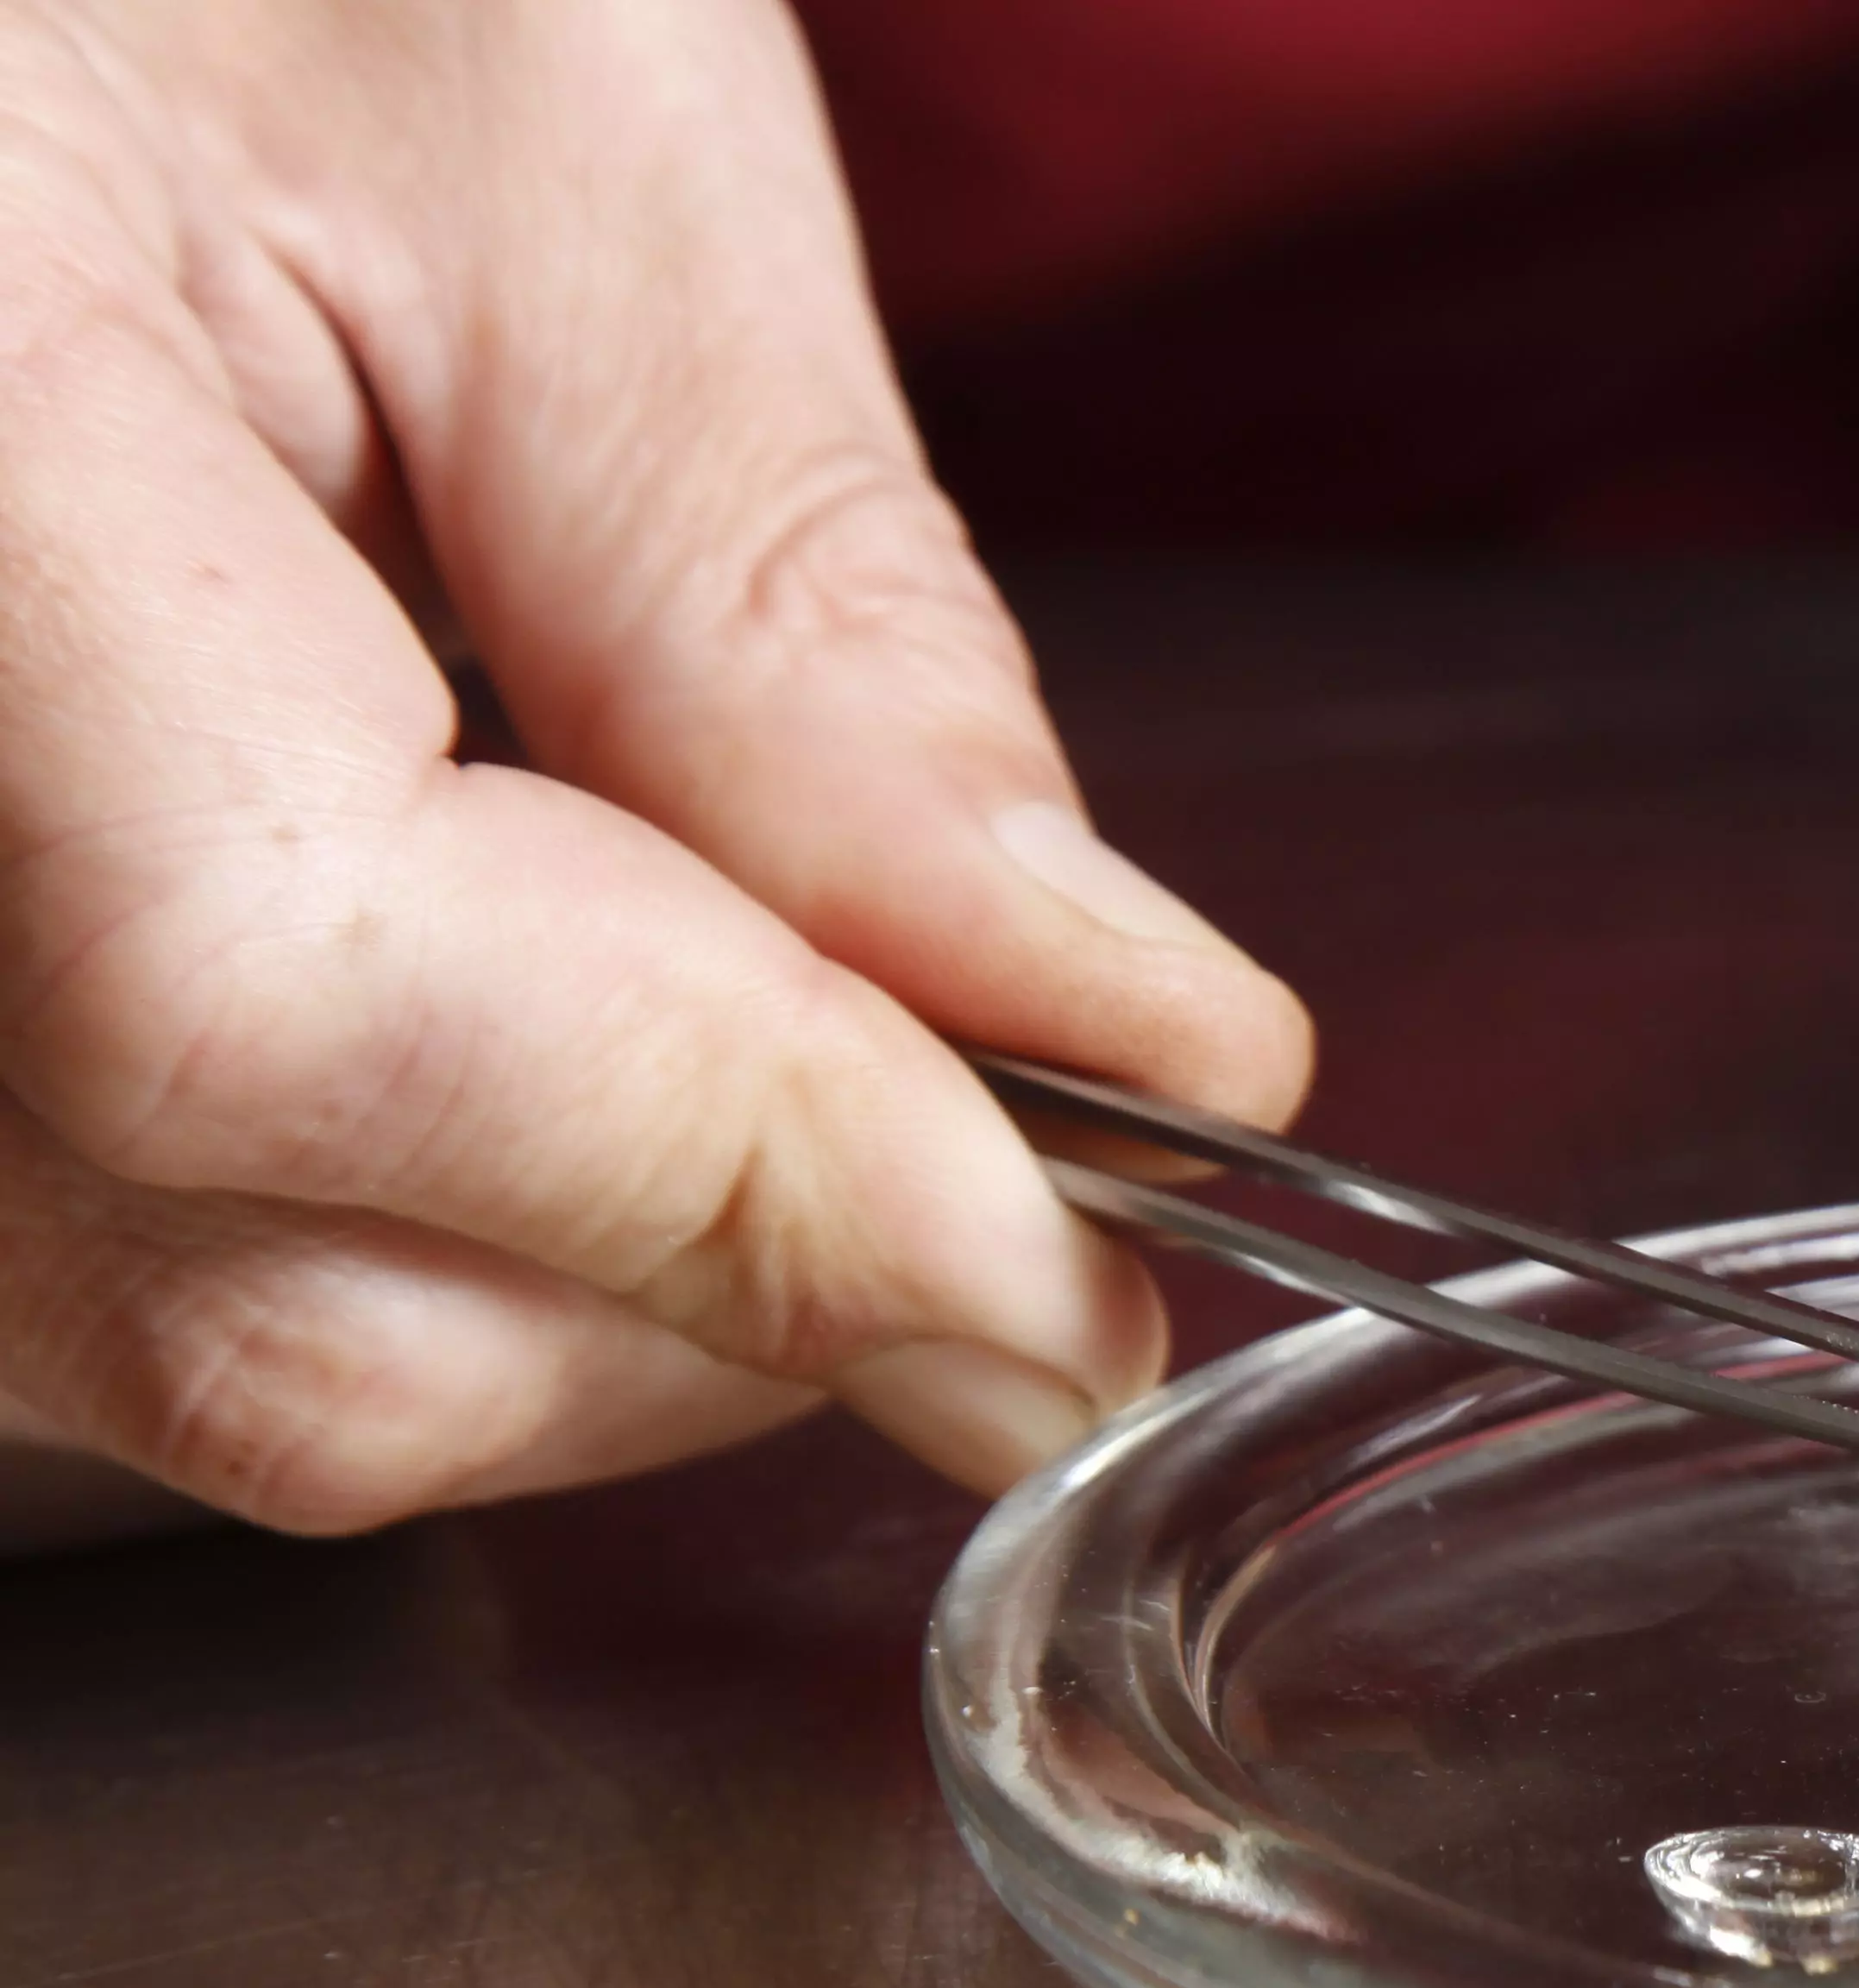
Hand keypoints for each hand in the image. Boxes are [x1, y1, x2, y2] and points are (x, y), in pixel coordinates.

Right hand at [0, 0, 1307, 1538]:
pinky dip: (410, 1227)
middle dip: (726, 1284)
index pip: (267, 1002)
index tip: (1085, 1260)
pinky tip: (541, 1014)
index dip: (744, 1180)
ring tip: (755, 1013)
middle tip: (1008, 1141)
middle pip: (253, 1291)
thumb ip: (800, 627)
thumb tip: (1120, 1050)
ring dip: (587, 1282)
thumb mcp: (552, 129)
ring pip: (185, 1356)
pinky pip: (106, 1290)